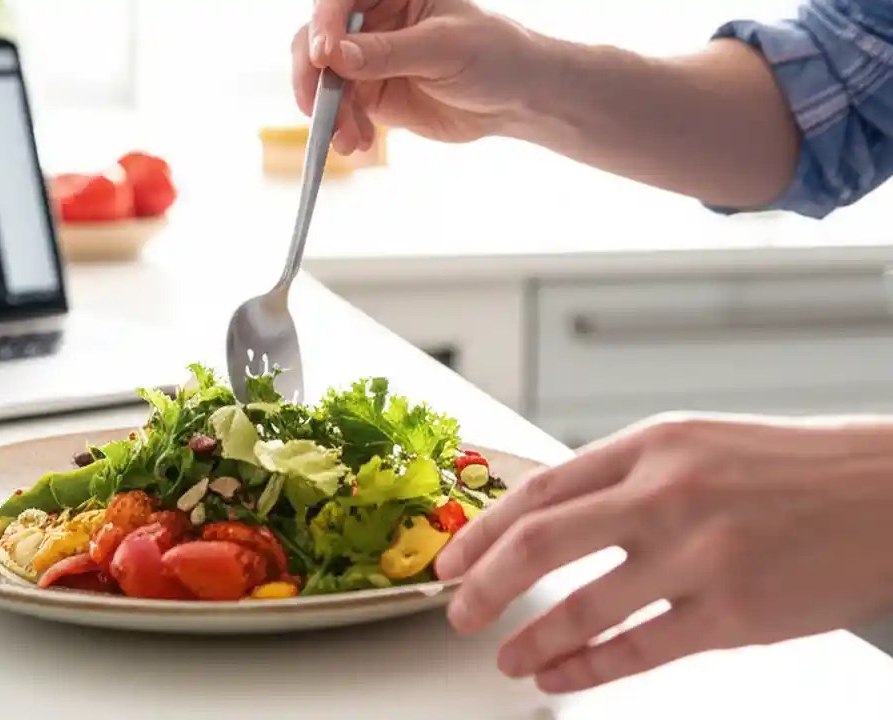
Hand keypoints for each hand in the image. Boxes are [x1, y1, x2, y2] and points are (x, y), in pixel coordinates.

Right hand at [291, 0, 541, 151]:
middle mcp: (374, 19)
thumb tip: (335, 56)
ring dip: (329, 112)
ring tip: (346, 139)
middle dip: (314, 76)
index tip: (323, 56)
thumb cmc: (493, 54)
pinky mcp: (372, 93)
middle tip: (316, 107)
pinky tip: (358, 143)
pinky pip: (341, 109)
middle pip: (319, 39)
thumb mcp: (444, 48)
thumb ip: (389, 52)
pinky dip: (343, 128)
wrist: (514, 97)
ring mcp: (368, 58)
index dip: (323, 24)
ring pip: (325, 80)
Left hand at [434, 414, 892, 692]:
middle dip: (485, 586)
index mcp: (649, 447)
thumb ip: (619, 479)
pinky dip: (587, 669)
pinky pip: (639, 650)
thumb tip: (542, 521)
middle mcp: (666, 495)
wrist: (884, 495)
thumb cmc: (784, 471)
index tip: (450, 562)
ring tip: (506, 659)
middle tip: (457, 614)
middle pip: (541, 543)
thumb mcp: (691, 447)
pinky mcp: (734, 613)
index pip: (539, 491)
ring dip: (532, 640)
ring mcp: (700, 555)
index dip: (482, 532)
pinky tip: (559, 677)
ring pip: (584, 607)